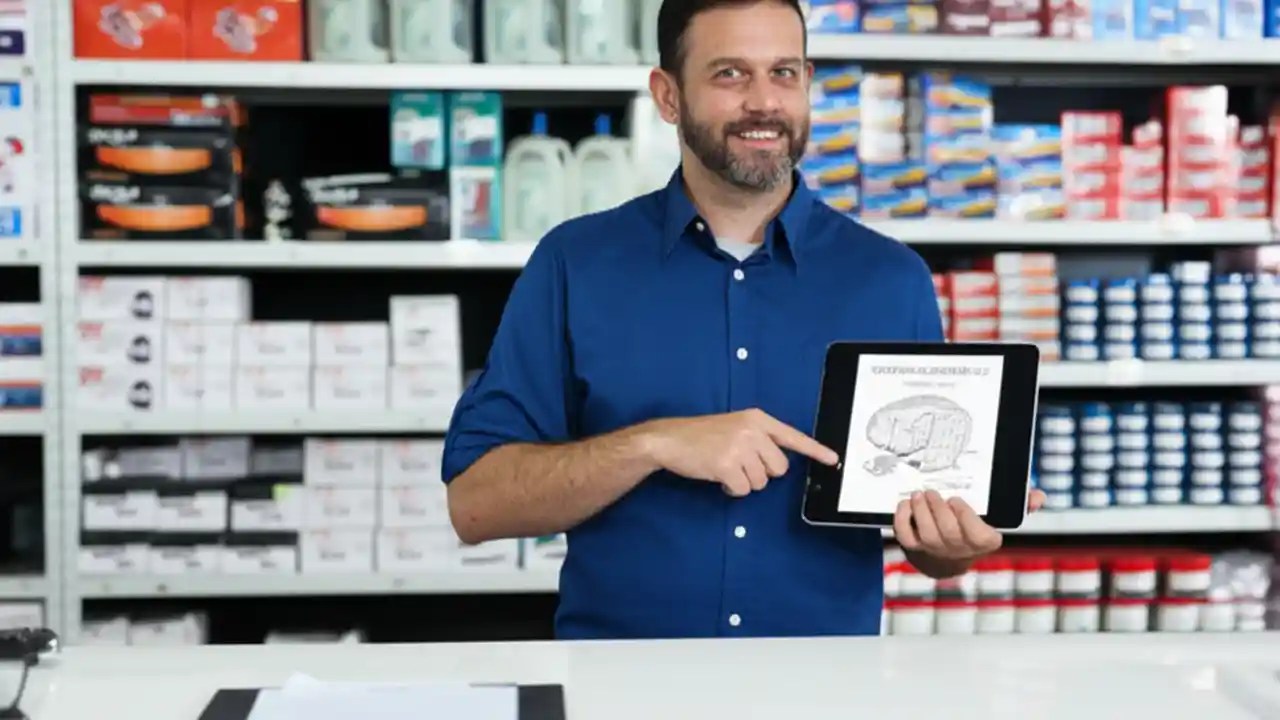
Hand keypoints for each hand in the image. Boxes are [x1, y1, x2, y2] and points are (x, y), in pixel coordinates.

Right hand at [643, 408, 838, 496]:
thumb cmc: (701, 436)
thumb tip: (777, 464)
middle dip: (761, 473)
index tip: (832, 459)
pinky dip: (732, 489)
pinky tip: (718, 476)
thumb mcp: (733, 427)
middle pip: (779, 468)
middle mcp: (752, 430)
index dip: (815, 450)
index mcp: (756, 419)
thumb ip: (757, 439)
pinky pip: (744, 490)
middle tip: (739, 465)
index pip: (792, 436)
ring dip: (744, 482)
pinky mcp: (727, 465)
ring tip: (724, 468)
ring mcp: (740, 447)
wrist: (669, 439)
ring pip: (761, 482)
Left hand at [895, 488, 1048, 562]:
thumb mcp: (999, 517)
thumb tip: (1039, 497)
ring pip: (925, 534)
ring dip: (920, 511)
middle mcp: (959, 550)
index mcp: (984, 542)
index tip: (957, 500)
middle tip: (932, 492)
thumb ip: (1020, 505)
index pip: (978, 536)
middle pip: (947, 533)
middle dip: (938, 510)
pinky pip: (905, 536)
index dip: (965, 517)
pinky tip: (904, 504)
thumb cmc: (975, 529)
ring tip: (919, 495)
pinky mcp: (914, 548)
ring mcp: (935, 551)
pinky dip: (901, 519)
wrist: (947, 559)